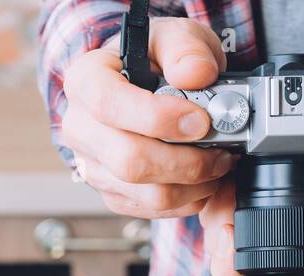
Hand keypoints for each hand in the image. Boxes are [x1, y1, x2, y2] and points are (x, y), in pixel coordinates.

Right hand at [60, 18, 236, 218]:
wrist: (143, 85)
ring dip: (193, 185)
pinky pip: (151, 210)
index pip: (110, 105)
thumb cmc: (154, 60)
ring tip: (218, 164)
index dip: (158, 118)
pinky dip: (187, 200)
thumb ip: (186, 48)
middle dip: (187, 162)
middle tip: (222, 151)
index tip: (200, 121)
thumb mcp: (173, 36)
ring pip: (146, 193)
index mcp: (86, 81)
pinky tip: (203, 180)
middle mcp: (81, 127)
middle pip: (129, 161)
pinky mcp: (111, 193)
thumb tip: (196, 73)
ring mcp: (93, 165)